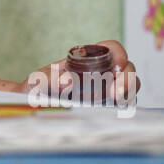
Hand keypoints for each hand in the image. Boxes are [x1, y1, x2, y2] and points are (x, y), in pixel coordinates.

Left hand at [23, 40, 139, 104]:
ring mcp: (108, 91)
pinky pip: (124, 107)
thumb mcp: (40, 80)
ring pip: (130, 89)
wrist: (33, 107)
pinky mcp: (108, 110)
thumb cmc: (38, 89)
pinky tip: (114, 114)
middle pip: (127, 70)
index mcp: (88, 59)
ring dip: (128, 95)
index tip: (117, 63)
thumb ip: (50, 78)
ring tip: (115, 103)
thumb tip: (67, 81)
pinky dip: (124, 109)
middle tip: (116, 93)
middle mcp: (102, 73)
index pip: (111, 49)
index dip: (118, 52)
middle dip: (127, 79)